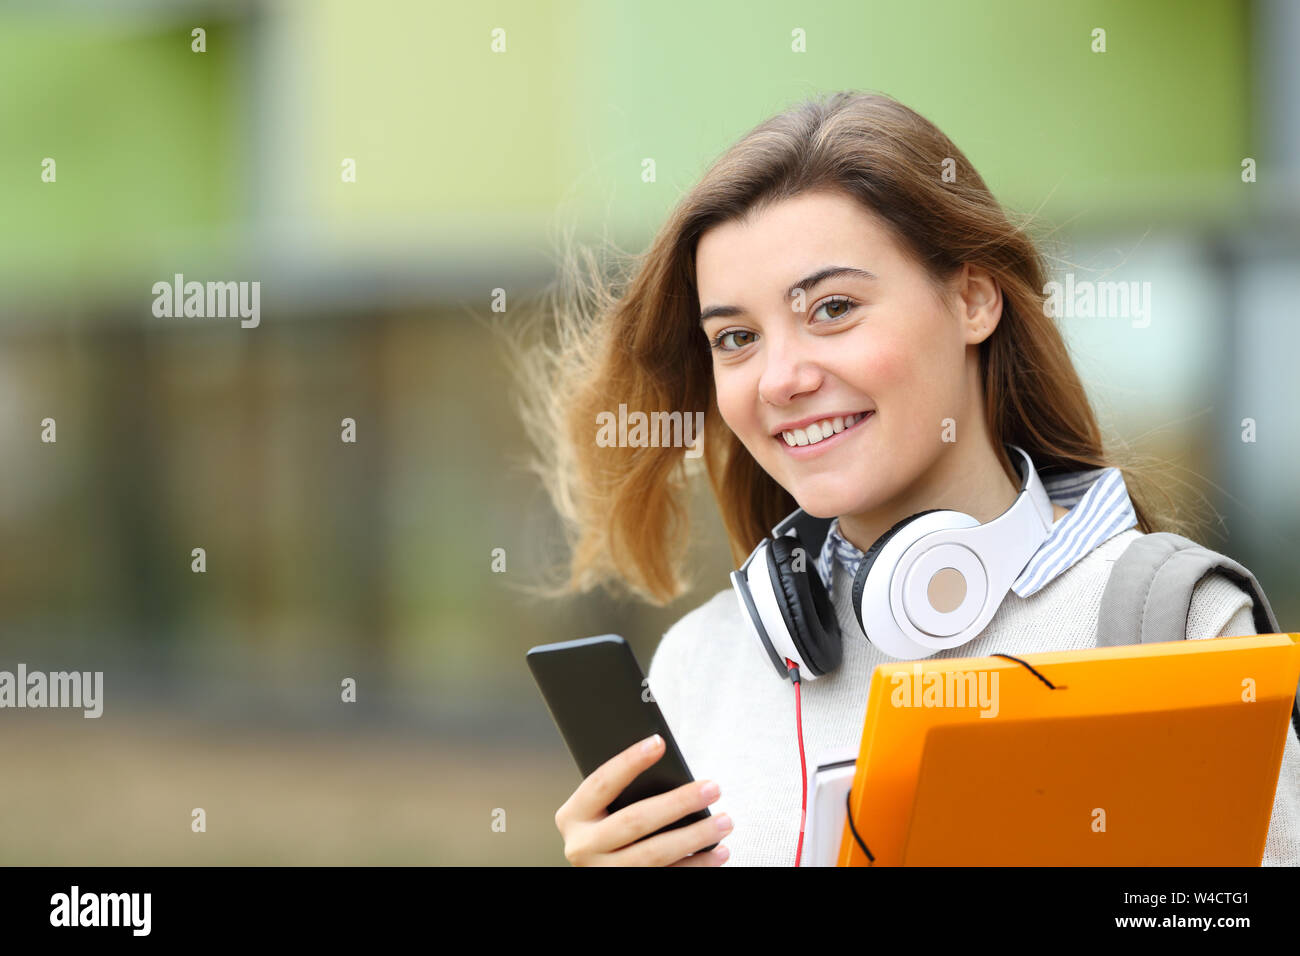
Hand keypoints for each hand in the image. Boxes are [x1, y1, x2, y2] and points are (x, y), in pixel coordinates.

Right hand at [554, 734, 731, 865]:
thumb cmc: (609, 823)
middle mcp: (582, 847)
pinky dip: (697, 865)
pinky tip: (720, 852)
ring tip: (725, 821)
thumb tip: (665, 760)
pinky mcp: (627, 887)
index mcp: (572, 816)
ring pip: (654, 854)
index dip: (629, 762)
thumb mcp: (604, 807)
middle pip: (634, 821)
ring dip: (695, 837)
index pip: (601, 783)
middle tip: (713, 787)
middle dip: (677, 803)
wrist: (602, 867)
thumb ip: (624, 790)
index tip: (659, 743)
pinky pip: (668, 876)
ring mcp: (604, 873)